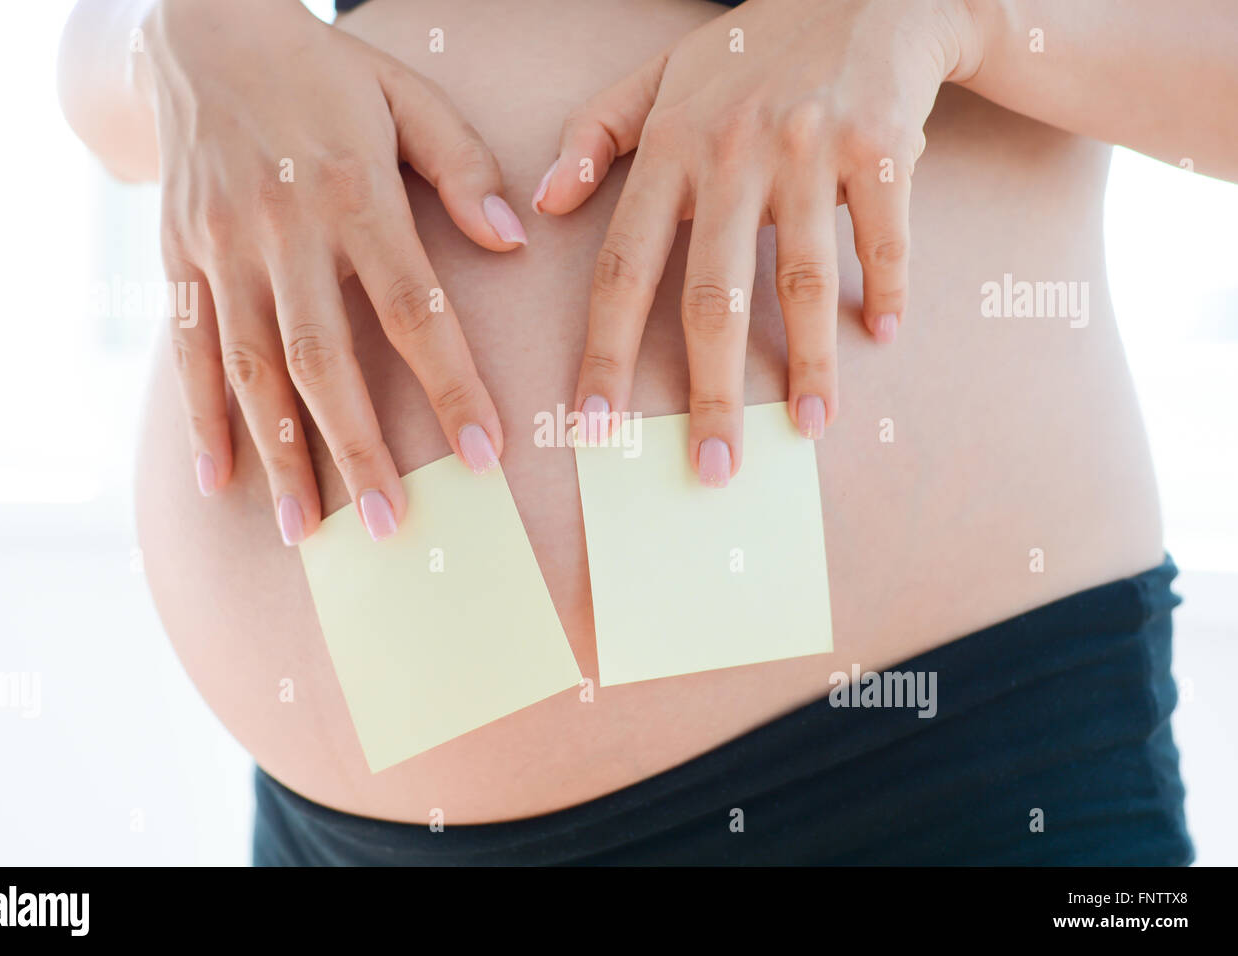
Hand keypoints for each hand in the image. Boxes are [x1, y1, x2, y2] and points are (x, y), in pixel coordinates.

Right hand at [143, 0, 525, 541]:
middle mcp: (284, 229)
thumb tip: (513, 242)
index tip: (483, 454)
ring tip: (306, 531)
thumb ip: (463, 168)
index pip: (412, 307)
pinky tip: (220, 479)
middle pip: (323, 357)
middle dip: (357, 449)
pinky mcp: (178, 256)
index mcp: (355, 192)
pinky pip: (188, 349)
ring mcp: (222, 247)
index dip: (449, 385)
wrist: (199, 29)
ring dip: (279, 455)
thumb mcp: (406, 96)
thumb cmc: (326, 71)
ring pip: (250, 368)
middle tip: (388, 525)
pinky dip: (201, 417)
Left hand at [535, 0, 978, 483]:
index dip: (605, 353)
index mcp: (672, 148)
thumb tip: (541, 202)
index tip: (595, 427)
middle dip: (710, 393)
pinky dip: (888, 290)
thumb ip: (596, 132)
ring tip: (809, 425)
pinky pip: (881, 238)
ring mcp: (807, 148)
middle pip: (712, 297)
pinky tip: (884, 335)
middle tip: (713, 466)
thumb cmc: (755, 46)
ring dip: (809, 363)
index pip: (624, 268)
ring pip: (803, 279)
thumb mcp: (662, 75)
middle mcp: (733, 152)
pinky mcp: (878, 145)